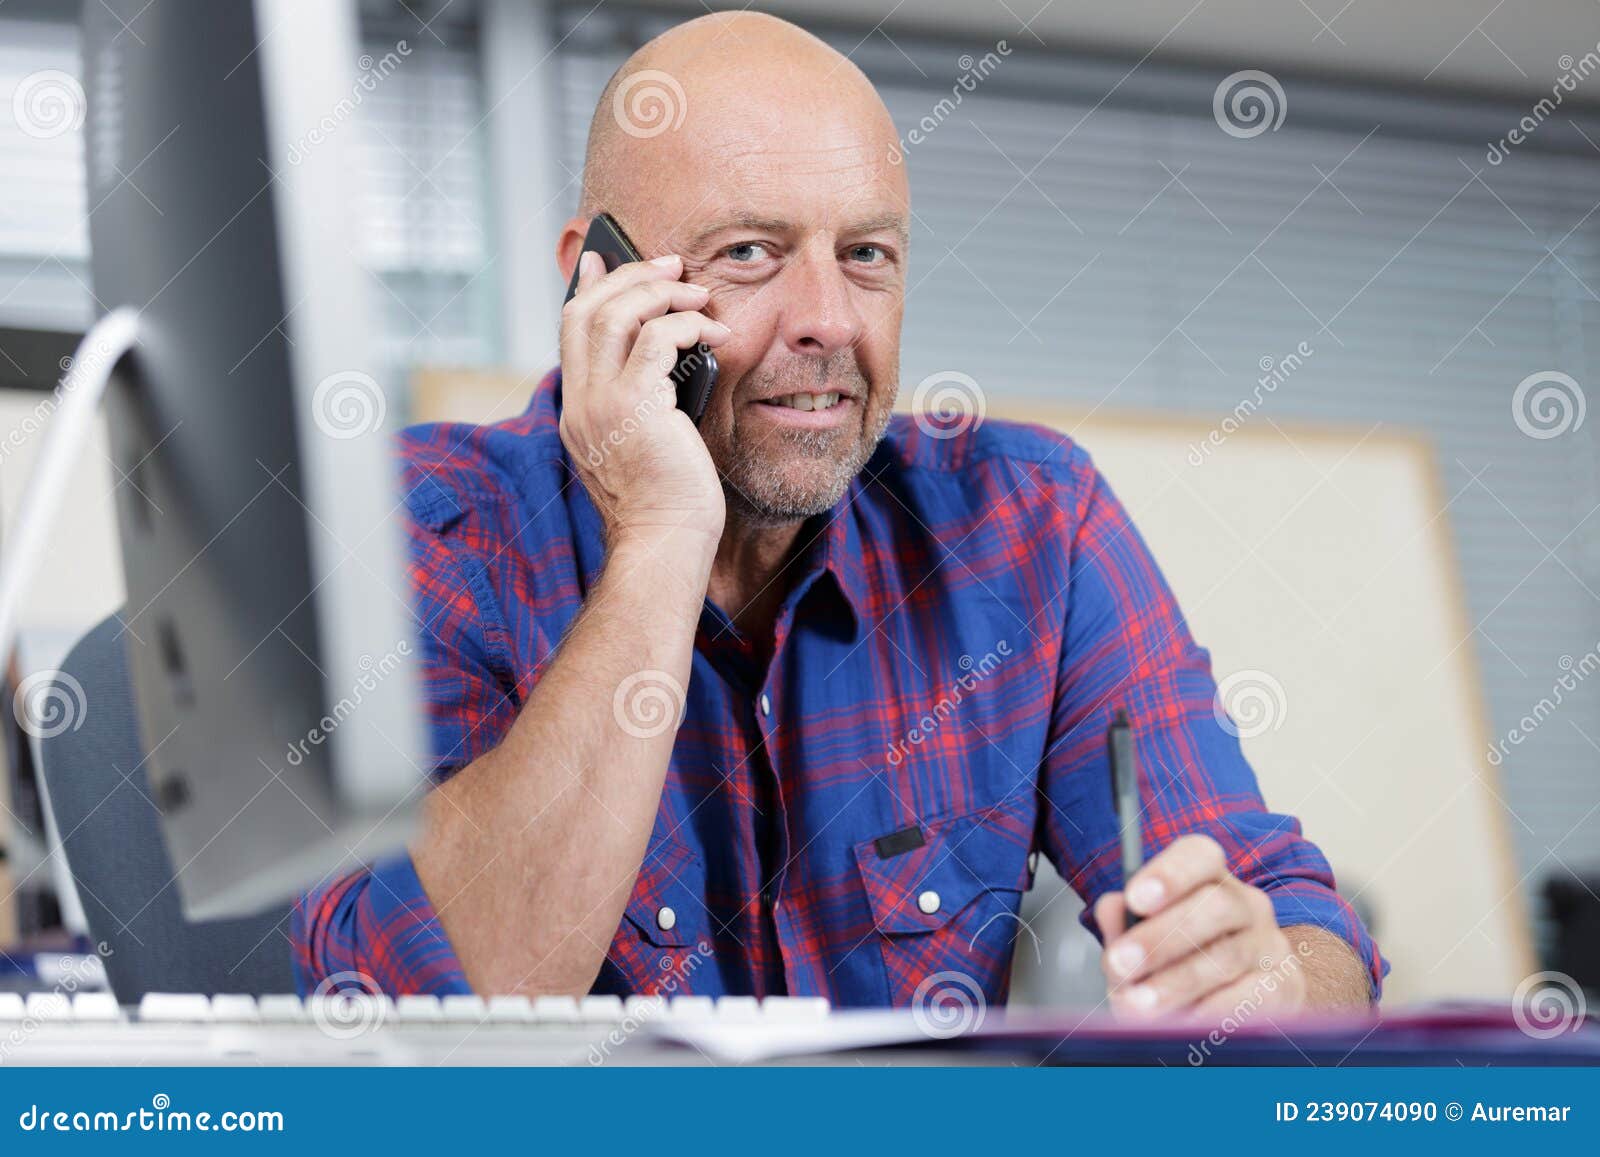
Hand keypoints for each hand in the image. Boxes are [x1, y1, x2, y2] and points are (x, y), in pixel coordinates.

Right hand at [558, 250, 730, 545]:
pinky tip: (716, 333)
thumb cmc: (669, 502)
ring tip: (697, 292)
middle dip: (629, 276)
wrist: (666, 543)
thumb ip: (643, 400)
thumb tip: (669, 356)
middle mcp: (580, 404)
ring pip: (614, 315)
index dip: (588, 289)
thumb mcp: (645, 442)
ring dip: (660, 292)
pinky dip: (688, 324)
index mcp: (577, 412)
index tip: (602, 260)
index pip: (570, 332)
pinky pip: (657, 338)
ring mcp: (601, 405)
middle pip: (586, 311)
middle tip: (670, 264)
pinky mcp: (634, 407)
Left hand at [1094, 834, 1308, 1021]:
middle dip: (1160, 937)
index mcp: (1209, 877)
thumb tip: (1112, 910)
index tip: (1135, 899)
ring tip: (1138, 1004)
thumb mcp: (1145, 937)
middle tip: (1121, 963)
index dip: (1168, 873)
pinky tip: (1182, 1022)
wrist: (1250, 995)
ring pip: (1226, 957)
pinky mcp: (1282, 987)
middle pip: (1213, 906)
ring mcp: (1268, 945)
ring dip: (1176, 983)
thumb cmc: (1183, 957)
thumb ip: (1124, 924)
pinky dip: (1210, 1011)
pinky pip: (1249, 997)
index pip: (1198, 855)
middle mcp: (1245, 903)